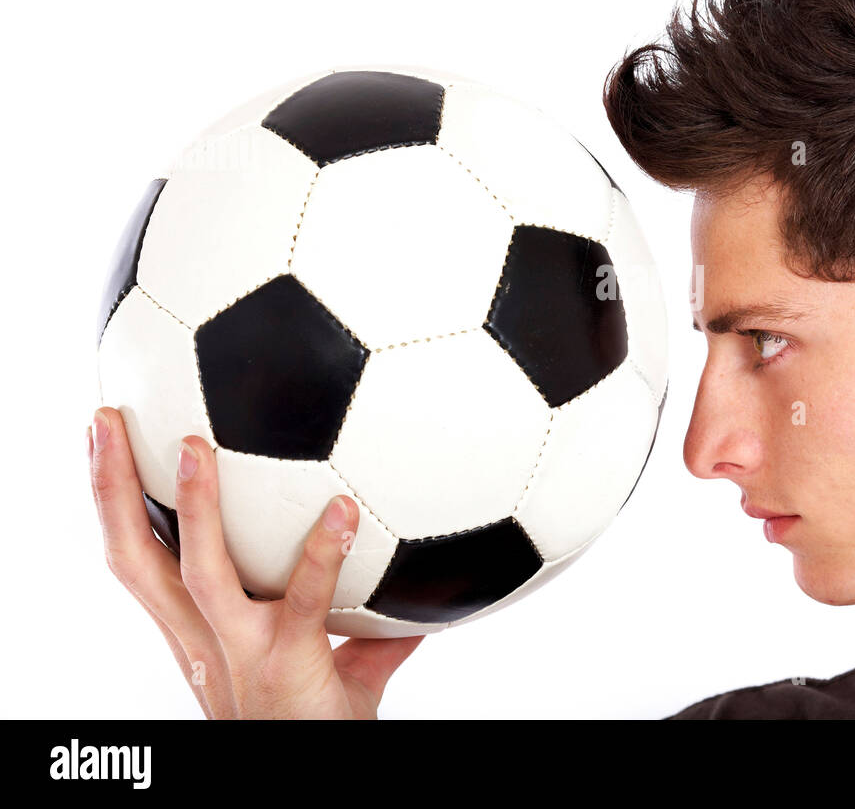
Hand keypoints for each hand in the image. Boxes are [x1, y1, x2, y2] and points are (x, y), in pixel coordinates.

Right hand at [87, 406, 423, 717]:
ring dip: (192, 507)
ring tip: (194, 445)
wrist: (316, 772)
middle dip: (111, 490)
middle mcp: (202, 640)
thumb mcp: (331, 669)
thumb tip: (410, 586)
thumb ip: (360, 625)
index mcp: (198, 633)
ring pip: (195, 571)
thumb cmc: (319, 723)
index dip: (113, 505)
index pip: (137, 561)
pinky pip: (302, 598)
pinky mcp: (285, 662)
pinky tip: (344, 509)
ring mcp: (238, 651)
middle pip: (134, 559)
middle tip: (106, 423)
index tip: (105, 446)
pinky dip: (321, 552)